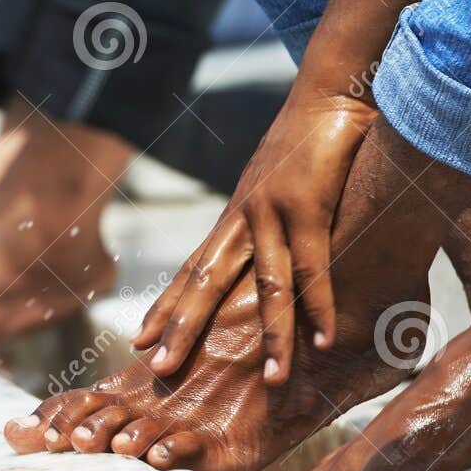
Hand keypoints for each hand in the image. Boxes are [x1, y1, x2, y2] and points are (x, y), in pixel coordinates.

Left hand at [133, 80, 375, 383]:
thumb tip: (272, 250)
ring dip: (272, 335)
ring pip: (267, 286)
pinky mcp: (309, 206)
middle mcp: (243, 217)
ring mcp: (273, 212)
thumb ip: (271, 221)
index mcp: (234, 215)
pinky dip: (320, 305)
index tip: (141, 339)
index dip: (166, 306)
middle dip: (183, 326)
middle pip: (206, 281)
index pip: (191, 269)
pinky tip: (325, 340)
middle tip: (160, 367)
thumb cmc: (309, 137)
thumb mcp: (279, 185)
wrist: (329, 90)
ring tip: (272, 380)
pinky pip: (314, 266)